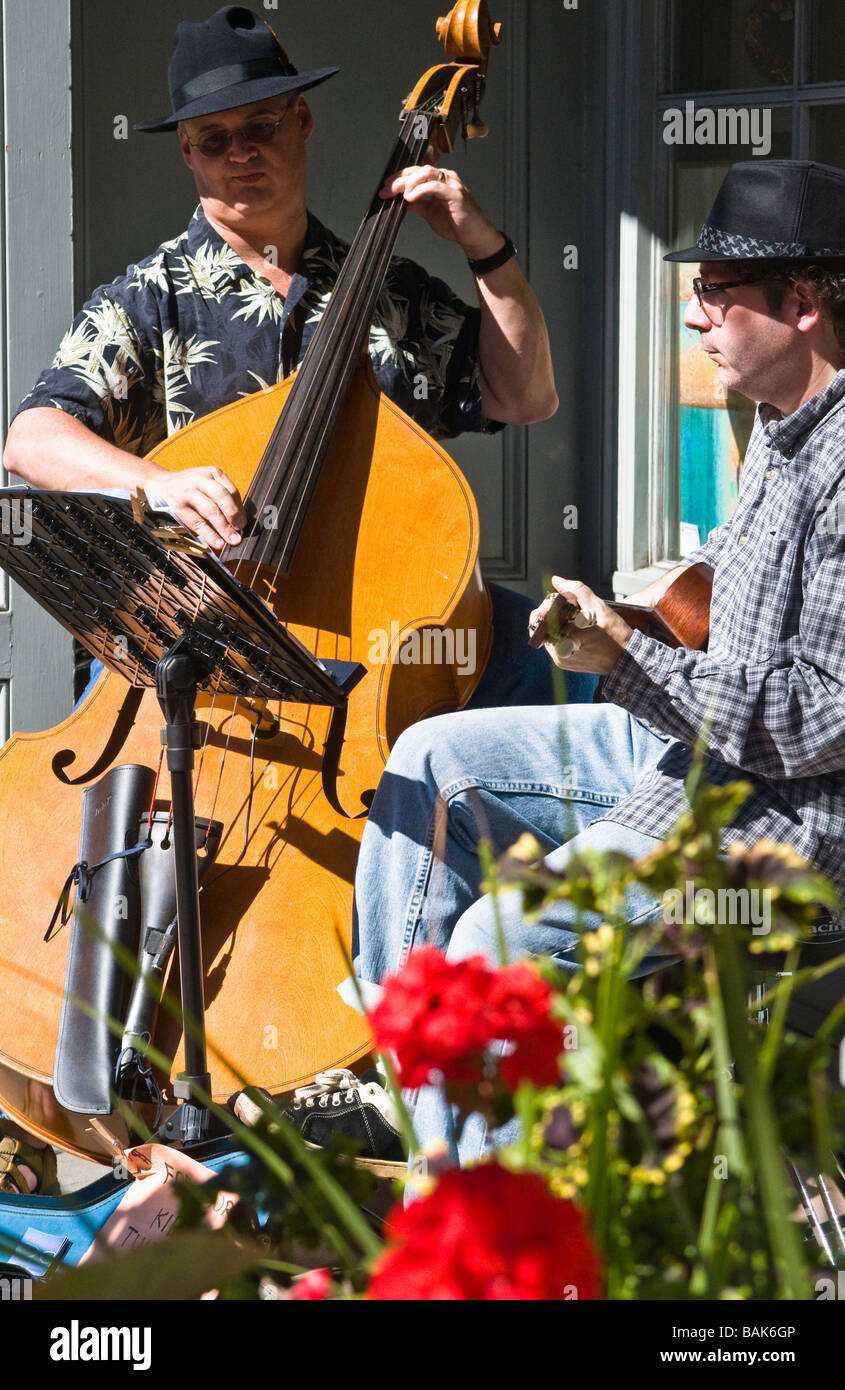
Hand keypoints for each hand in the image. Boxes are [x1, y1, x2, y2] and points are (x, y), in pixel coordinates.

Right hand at [144, 465, 247, 549]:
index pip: (231, 490)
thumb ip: (221, 497)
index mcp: (211, 473)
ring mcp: (187, 491)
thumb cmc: (188, 487)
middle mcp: (200, 479)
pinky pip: (196, 522)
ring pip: (210, 510)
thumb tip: (238, 521)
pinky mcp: (177, 505)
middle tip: (240, 531)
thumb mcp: (206, 483)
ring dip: (223, 527)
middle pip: (221, 497)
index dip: (239, 508)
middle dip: (233, 516)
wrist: (158, 483)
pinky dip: (209, 534)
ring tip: (231, 540)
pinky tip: (216, 542)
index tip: (243, 523)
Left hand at [379, 166, 503, 260]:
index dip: (398, 179)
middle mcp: (446, 177)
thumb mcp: (430, 213)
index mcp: (439, 180)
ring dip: (408, 182)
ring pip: (426, 172)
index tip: (384, 189)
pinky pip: (434, 186)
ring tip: (398, 194)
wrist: (474, 236)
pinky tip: (410, 198)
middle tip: (386, 190)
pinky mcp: (456, 194)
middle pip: (417, 170)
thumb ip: (416, 204)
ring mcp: (451, 184)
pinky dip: (420, 190)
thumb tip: (399, 200)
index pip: (415, 172)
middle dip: (399, 179)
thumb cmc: (457, 224)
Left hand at [529, 576, 632, 674]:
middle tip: (567, 609)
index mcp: (562, 638)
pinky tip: (577, 630)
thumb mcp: (597, 607)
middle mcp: (558, 652)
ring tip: (575, 620)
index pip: (539, 619)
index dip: (546, 607)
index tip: (556, 601)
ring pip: (550, 635)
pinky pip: (557, 644)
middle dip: (552, 614)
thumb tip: (557, 580)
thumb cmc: (614, 634)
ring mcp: (561, 660)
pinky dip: (563, 635)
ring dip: (558, 624)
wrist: (626, 658)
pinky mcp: (566, 664)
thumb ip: (576, 590)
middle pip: (543, 626)